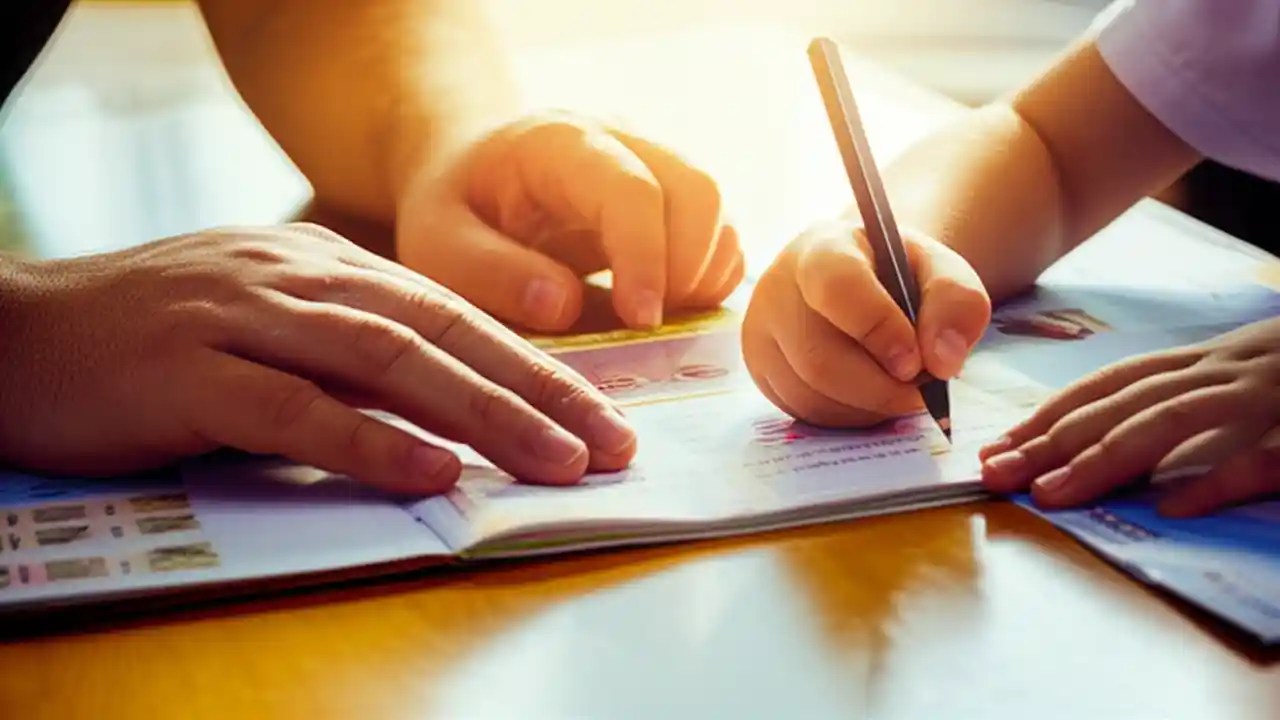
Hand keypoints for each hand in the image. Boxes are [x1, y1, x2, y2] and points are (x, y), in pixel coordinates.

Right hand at [0, 224, 635, 493]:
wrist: (15, 332)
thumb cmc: (149, 338)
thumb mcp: (263, 322)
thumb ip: (341, 350)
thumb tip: (435, 406)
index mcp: (319, 263)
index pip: (449, 313)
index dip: (531, 364)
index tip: (598, 414)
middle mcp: (294, 277)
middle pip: (440, 333)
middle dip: (536, 390)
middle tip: (609, 444)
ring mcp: (242, 318)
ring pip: (387, 363)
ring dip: (482, 414)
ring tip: (555, 462)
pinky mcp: (189, 372)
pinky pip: (295, 409)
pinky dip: (369, 441)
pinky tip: (434, 471)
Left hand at [394, 112, 744, 330]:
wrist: (469, 176)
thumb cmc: (452, 213)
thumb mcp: (436, 245)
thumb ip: (490, 273)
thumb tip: (565, 306)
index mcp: (558, 143)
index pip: (629, 189)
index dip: (645, 257)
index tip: (641, 320)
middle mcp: (621, 140)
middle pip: (697, 188)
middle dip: (688, 267)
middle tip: (646, 327)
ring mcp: (654, 165)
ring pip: (718, 210)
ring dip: (704, 275)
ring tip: (653, 322)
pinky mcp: (672, 200)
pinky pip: (719, 234)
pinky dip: (711, 278)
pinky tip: (667, 312)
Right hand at [741, 218, 990, 425]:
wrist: (863, 280)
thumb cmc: (901, 275)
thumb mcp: (942, 272)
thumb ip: (957, 303)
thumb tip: (941, 362)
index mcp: (823, 249)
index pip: (836, 287)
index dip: (877, 329)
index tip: (916, 363)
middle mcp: (776, 288)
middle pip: (818, 359)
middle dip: (880, 389)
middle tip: (920, 389)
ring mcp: (759, 332)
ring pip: (811, 395)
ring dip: (867, 407)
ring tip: (897, 387)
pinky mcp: (760, 369)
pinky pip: (803, 413)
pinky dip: (847, 416)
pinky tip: (868, 394)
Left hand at [980, 317, 1279, 515]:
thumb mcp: (1254, 373)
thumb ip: (1196, 399)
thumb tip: (1145, 451)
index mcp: (1213, 361)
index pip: (1113, 384)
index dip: (1051, 413)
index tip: (999, 443)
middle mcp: (1230, 369)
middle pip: (1122, 405)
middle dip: (1049, 440)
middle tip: (993, 474)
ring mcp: (1270, 394)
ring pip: (1173, 423)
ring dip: (1105, 459)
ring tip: (1052, 494)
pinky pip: (1264, 455)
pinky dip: (1218, 479)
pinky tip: (1174, 507)